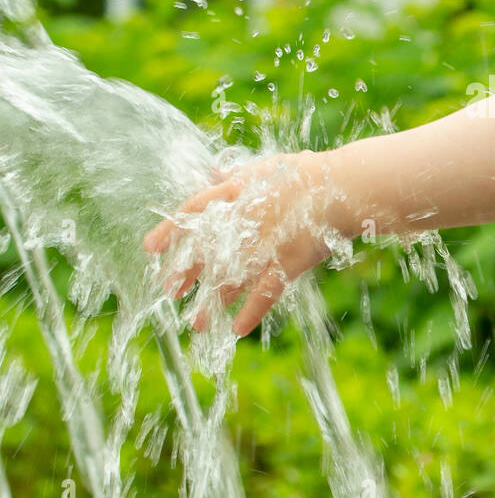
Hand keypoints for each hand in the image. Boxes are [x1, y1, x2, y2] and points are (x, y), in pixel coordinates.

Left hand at [143, 149, 338, 335]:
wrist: (342, 188)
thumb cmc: (308, 174)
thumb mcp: (268, 167)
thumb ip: (240, 174)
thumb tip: (216, 171)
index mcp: (235, 193)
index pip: (191, 211)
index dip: (168, 231)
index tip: (149, 248)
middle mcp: (242, 222)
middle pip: (203, 252)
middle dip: (184, 274)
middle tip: (170, 291)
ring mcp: (261, 246)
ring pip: (228, 281)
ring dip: (211, 304)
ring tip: (197, 324)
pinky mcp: (285, 265)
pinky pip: (263, 296)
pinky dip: (250, 314)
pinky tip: (236, 329)